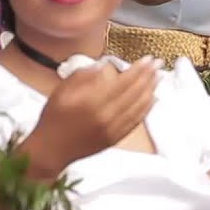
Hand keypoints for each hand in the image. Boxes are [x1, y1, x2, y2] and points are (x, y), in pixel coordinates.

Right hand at [26, 57, 161, 173]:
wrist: (51, 150)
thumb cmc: (54, 118)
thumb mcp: (61, 92)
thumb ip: (81, 76)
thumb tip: (102, 66)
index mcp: (92, 102)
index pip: (123, 82)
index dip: (138, 70)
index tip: (148, 59)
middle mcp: (106, 116)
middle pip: (134, 93)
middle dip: (148, 76)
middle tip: (158, 63)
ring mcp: (113, 128)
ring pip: (139, 107)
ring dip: (151, 90)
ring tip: (158, 77)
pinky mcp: (117, 138)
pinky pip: (137, 121)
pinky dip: (147, 108)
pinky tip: (152, 98)